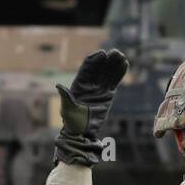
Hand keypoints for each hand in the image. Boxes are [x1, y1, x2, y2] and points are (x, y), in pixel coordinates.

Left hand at [54, 49, 128, 165]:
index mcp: (79, 84)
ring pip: (108, 73)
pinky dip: (119, 73)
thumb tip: (59, 86)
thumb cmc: (72, 121)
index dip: (95, 60)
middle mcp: (89, 84)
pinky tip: (125, 64)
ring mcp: (99, 89)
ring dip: (115, 64)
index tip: (103, 54)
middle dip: (107, 60)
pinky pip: (114, 82)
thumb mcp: (67, 109)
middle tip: (115, 52)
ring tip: (122, 55)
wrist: (82, 132)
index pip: (87, 68)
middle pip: (99, 68)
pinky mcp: (108, 95)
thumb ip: (66, 97)